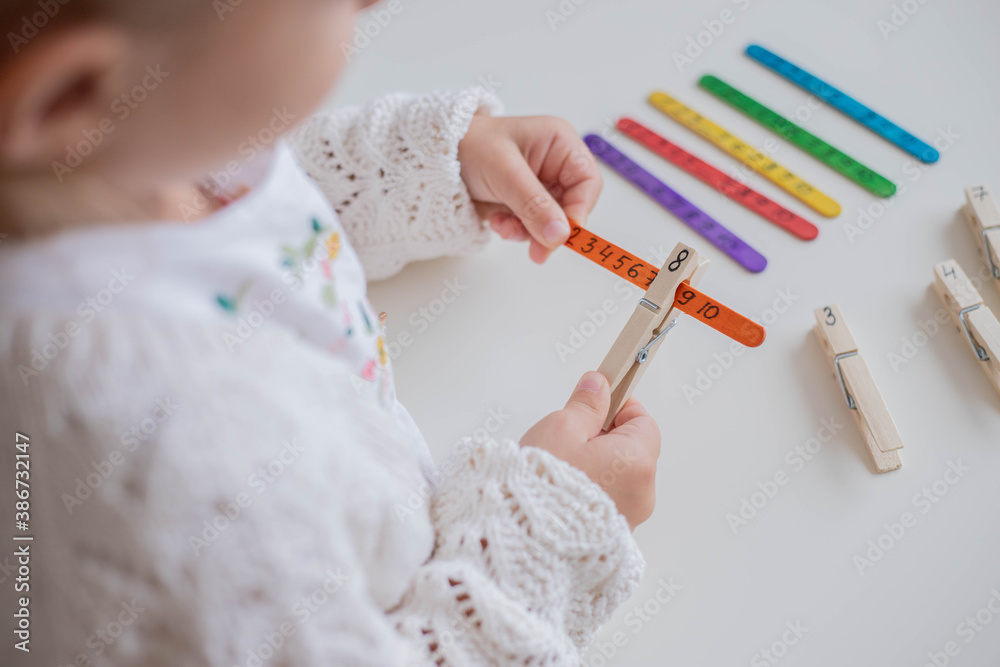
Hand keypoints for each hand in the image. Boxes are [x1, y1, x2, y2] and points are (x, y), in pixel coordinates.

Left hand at [457, 114, 602, 263]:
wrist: (437, 158)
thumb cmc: (471, 147)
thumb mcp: (504, 173)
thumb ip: (534, 204)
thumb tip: (561, 235)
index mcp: (560, 143)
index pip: (587, 182)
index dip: (580, 210)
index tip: (563, 235)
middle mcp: (555, 164)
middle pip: (571, 207)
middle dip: (550, 228)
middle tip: (538, 252)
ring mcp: (541, 185)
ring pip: (551, 223)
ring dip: (528, 231)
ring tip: (502, 225)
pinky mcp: (525, 203)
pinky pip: (532, 227)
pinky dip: (516, 230)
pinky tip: (497, 222)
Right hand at [519, 371, 660, 529]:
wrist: (524, 544)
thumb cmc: (542, 489)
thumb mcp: (562, 429)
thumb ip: (586, 405)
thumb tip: (599, 387)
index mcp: (637, 462)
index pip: (643, 422)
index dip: (619, 407)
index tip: (597, 400)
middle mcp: (641, 494)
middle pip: (631, 451)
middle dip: (604, 438)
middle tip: (570, 435)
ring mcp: (628, 520)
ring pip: (618, 478)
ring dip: (596, 466)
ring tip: (560, 467)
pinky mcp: (611, 537)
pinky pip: (607, 503)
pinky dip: (590, 492)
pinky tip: (561, 492)